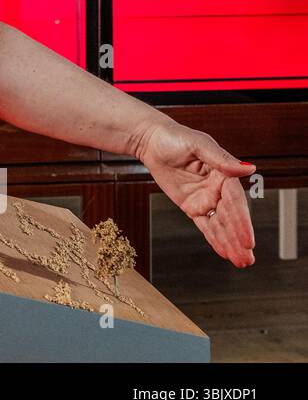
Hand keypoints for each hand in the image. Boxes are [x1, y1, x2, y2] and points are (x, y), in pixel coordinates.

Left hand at [137, 120, 255, 266]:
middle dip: (239, 238)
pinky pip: (204, 225)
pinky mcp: (191, 206)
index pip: (236, 202)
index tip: (249, 240)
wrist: (151, 142)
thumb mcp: (199, 144)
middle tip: (247, 258)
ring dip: (230, 243)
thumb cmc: (175, 137)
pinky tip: (224, 252)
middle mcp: (218, 189)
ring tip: (240, 261)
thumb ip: (222, 159)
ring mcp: (205, 198)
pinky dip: (214, 239)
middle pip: (230, 217)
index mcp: (225, 174)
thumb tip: (249, 168)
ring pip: (219, 225)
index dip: (243, 222)